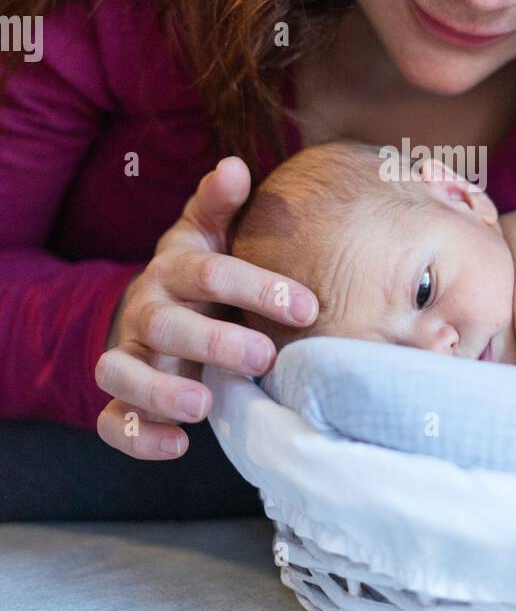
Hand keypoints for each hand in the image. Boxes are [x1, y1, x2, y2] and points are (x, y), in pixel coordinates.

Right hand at [94, 157, 317, 459]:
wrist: (159, 310)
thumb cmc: (200, 276)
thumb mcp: (209, 236)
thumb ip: (220, 206)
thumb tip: (234, 166)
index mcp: (174, 271)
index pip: (209, 272)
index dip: (257, 287)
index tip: (308, 307)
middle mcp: (145, 311)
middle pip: (165, 324)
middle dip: (213, 341)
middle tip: (263, 356)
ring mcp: (128, 356)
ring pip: (120, 372)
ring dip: (159, 390)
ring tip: (204, 405)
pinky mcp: (122, 398)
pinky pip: (111, 421)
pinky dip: (136, 435)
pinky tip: (177, 444)